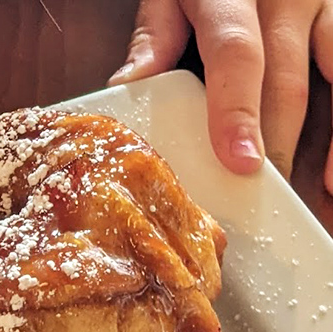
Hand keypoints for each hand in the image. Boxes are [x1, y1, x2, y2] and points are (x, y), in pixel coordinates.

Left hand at [109, 0, 332, 192]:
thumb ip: (155, 36)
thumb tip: (127, 86)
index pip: (236, 54)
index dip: (238, 112)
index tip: (241, 162)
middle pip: (286, 86)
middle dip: (275, 151)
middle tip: (261, 202)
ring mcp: (322, 5)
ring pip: (332, 82)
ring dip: (327, 145)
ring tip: (316, 194)